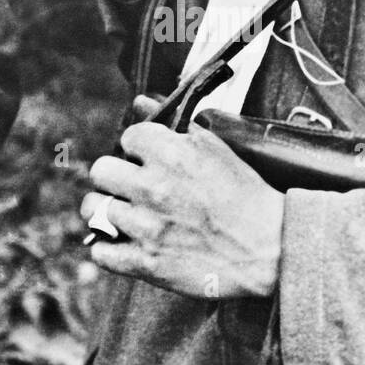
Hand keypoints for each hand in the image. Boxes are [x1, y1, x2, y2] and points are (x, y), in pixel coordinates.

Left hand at [81, 106, 284, 298]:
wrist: (271, 247)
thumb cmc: (245, 194)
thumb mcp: (213, 147)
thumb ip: (171, 124)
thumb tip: (139, 101)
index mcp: (170, 154)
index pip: (128, 137)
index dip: (139, 147)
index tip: (149, 159)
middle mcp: (153, 187)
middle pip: (100, 171)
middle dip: (115, 175)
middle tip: (131, 185)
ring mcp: (147, 227)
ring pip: (93, 208)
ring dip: (105, 209)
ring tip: (123, 213)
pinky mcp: (148, 263)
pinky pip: (100, 252)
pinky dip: (106, 248)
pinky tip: (120, 242)